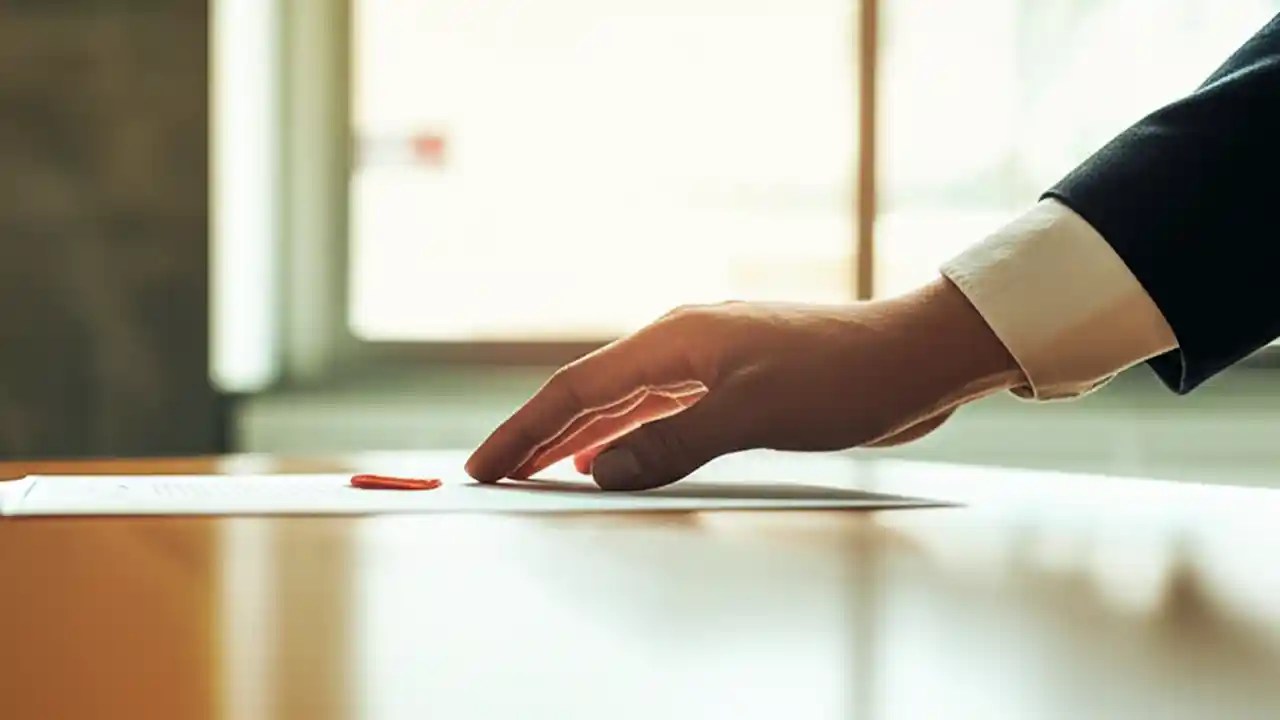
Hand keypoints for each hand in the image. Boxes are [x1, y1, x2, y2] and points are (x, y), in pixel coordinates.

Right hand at [466, 277, 1022, 489]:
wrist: (913, 357)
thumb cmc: (842, 375)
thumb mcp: (752, 413)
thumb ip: (673, 442)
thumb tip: (602, 471)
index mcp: (676, 339)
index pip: (578, 388)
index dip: (526, 429)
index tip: (485, 464)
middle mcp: (684, 344)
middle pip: (592, 393)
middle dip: (541, 434)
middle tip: (497, 472)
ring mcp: (710, 362)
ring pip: (625, 404)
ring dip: (582, 438)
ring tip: (541, 468)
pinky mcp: (736, 382)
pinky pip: (661, 412)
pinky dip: (629, 436)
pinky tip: (618, 455)